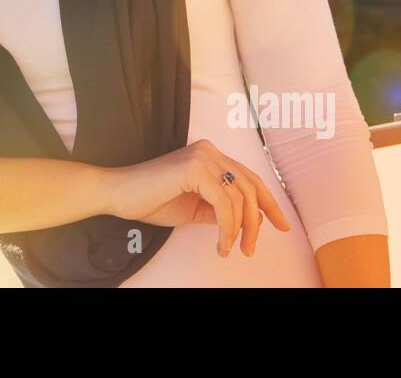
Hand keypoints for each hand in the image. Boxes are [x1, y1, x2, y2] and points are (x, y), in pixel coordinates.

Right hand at [104, 139, 291, 257]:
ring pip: (240, 198)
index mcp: (211, 156)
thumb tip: (247, 220)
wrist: (118, 194)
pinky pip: (224, 204)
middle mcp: (210, 151)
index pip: (250, 178)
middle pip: (251, 188)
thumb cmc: (151, 200)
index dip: (270, 203)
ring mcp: (203, 157)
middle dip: (257, 223)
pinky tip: (220, 244)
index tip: (282, 225)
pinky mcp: (194, 169)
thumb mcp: (194, 207)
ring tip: (228, 249)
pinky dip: (226, 228)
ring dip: (239, 230)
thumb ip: (220, 209)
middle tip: (250, 249)